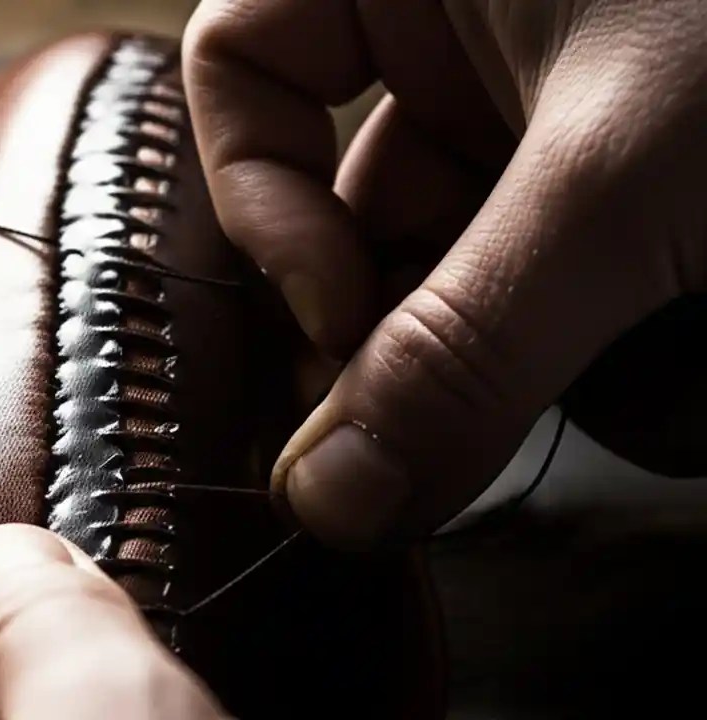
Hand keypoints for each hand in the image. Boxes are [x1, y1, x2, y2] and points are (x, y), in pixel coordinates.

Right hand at [183, 0, 706, 546]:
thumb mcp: (622, 177)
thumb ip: (466, 349)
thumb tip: (338, 499)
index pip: (242, 66)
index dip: (262, 195)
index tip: (338, 311)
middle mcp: (463, 22)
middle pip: (350, 191)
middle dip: (390, 314)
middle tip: (432, 420)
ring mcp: (548, 93)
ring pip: (458, 250)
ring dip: (502, 343)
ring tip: (604, 370)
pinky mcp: (626, 161)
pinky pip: (550, 267)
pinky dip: (582, 333)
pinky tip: (658, 353)